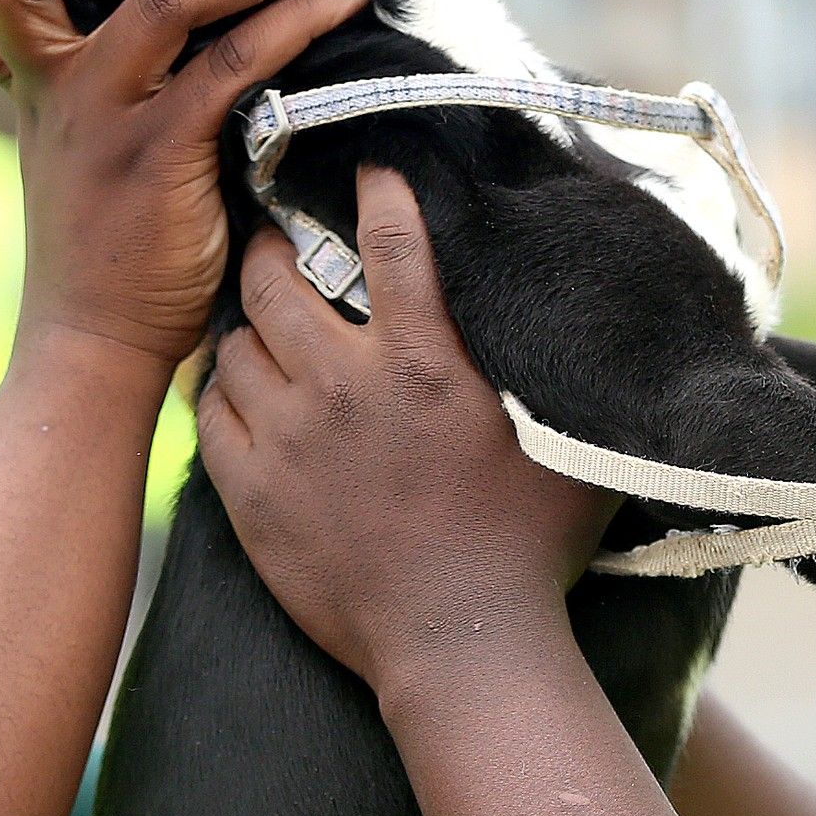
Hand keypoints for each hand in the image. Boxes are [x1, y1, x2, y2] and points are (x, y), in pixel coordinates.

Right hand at [0, 0, 368, 370]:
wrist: (97, 345)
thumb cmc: (107, 251)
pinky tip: (337, 10)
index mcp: (28, 85)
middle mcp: (54, 90)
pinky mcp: (165, 154)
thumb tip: (193, 13)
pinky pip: (236, 62)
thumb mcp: (77, 155)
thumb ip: (103, 88)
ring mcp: (105, 119)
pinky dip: (297, 23)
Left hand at [199, 167, 618, 691]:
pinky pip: (210, 414)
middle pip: (276, 278)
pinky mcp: (251, 493)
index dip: (378, 190)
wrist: (461, 647)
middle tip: (278, 242)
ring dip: (245, 324)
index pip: (391, 241)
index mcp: (425, 362)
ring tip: (257, 320)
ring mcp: (290, 439)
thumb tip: (605, 317)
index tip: (370, 168)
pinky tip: (237, 390)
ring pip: (235, 343)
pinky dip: (219, 391)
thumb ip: (562, 373)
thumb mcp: (565, 443)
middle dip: (272, 246)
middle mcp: (347, 385)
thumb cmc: (528, 548)